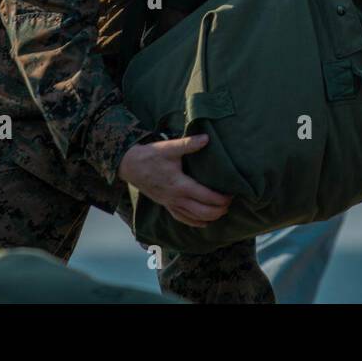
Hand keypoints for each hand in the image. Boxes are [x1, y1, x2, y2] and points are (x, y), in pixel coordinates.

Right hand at [117, 134, 231, 227]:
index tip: (232, 195)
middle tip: (230, 205)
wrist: (130, 165)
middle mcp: (176, 198)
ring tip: (222, 213)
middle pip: (202, 211)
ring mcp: (169, 203)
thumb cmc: (150, 155)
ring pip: (193, 218)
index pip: (205, 196)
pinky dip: (194, 222)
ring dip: (209, 217)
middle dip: (218, 210)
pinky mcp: (165, 204)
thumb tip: (207, 138)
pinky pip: (181, 218)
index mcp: (180, 184)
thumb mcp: (169, 147)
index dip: (220, 199)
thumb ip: (188, 144)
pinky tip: (203, 223)